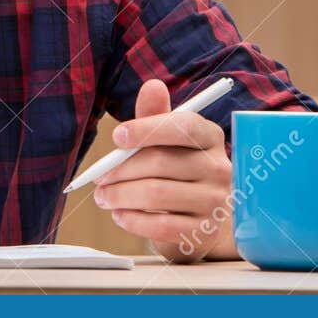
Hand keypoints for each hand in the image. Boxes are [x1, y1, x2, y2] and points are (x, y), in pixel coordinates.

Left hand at [91, 78, 235, 262]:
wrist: (205, 219)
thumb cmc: (179, 171)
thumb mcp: (168, 142)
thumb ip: (155, 116)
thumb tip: (152, 85)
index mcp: (209, 137)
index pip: (182, 126)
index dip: (146, 128)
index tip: (116, 136)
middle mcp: (219, 168)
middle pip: (161, 162)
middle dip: (120, 170)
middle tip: (98, 178)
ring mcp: (215, 202)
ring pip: (156, 193)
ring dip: (120, 195)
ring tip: (104, 197)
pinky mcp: (204, 232)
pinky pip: (161, 225)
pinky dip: (133, 220)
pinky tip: (120, 215)